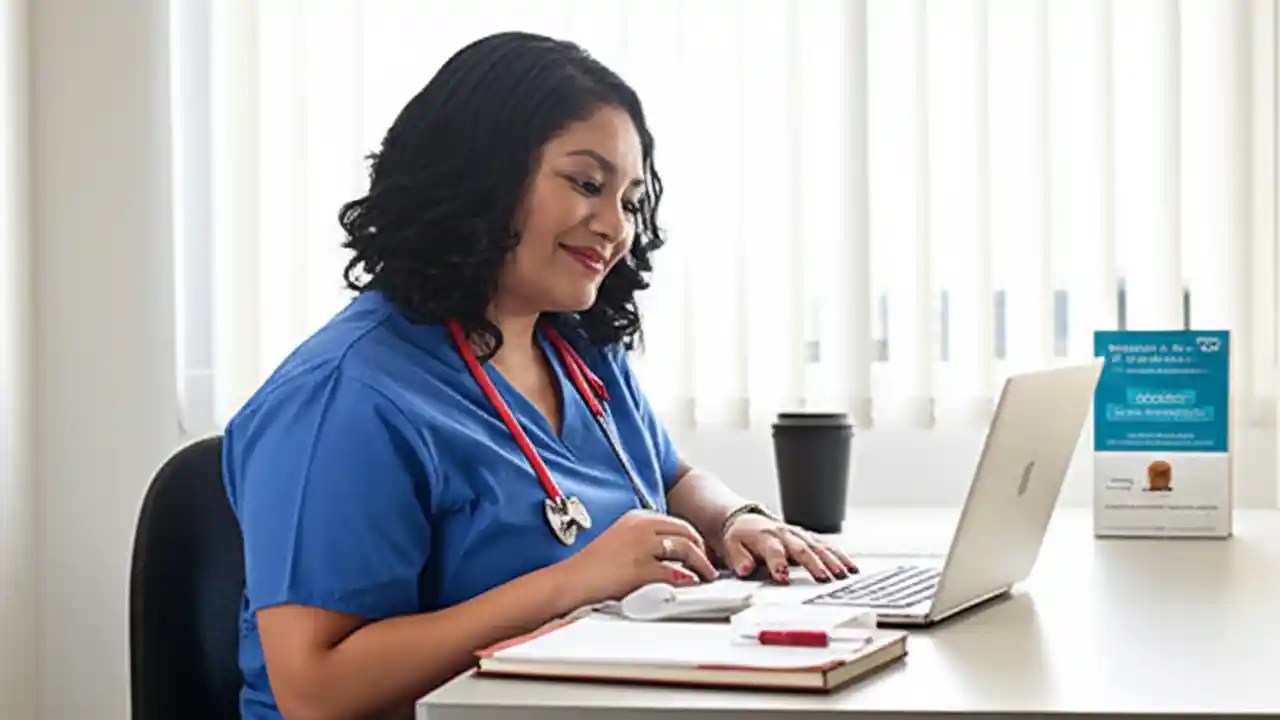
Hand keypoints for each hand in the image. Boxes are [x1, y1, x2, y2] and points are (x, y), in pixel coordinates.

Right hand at [560, 510, 718, 604]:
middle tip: (709, 565)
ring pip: (685, 549)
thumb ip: (646, 541)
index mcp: (637, 517)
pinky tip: (691, 585)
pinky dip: (688, 579)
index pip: (677, 523)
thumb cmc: (594, 567)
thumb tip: (672, 553)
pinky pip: (674, 572)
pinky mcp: (641, 567)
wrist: (573, 580)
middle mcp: (641, 526)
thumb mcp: (622, 540)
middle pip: (686, 533)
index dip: (693, 538)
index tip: (701, 551)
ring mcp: (642, 546)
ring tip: (706, 576)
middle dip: (702, 550)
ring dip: (701, 565)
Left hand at [721, 514, 857, 584]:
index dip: (778, 563)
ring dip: (832, 560)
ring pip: (819, 547)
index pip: (773, 550)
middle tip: (824, 578)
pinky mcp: (809, 538)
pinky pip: (827, 546)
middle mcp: (785, 534)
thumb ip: (738, 558)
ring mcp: (799, 535)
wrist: (745, 521)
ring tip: (843, 575)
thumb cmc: (741, 537)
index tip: (783, 577)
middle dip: (813, 563)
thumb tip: (745, 568)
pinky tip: (851, 567)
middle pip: (801, 548)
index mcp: (765, 537)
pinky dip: (840, 556)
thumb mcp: (731, 547)